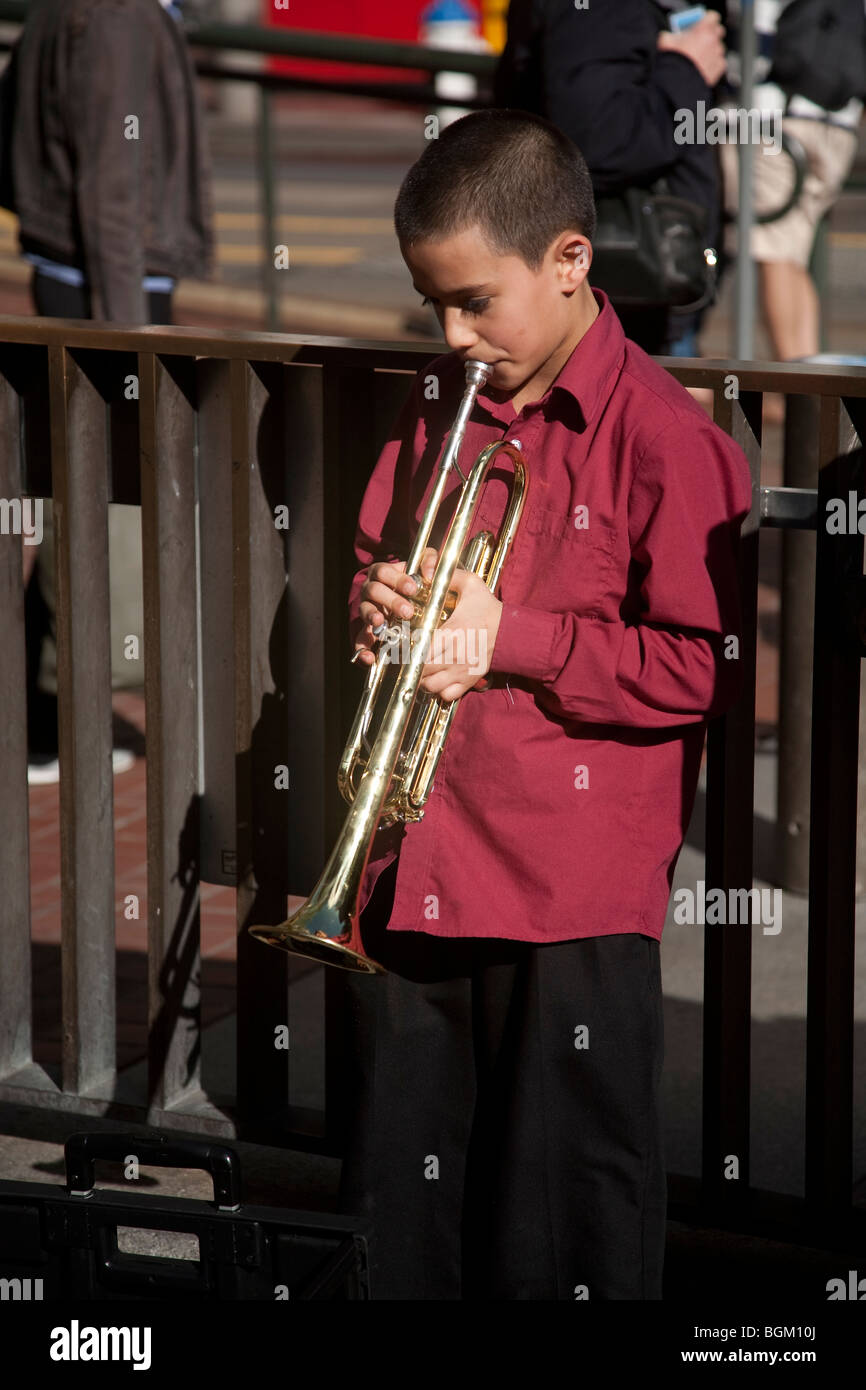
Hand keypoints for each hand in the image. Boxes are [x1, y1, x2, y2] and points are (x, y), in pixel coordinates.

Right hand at [353, 547, 438, 664]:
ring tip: (381, 622)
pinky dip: (363, 649)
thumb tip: (428, 571)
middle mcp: (371, 591)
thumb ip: (429, 560)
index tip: (413, 588)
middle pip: (373, 591)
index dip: (396, 579)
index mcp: (382, 574)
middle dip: (391, 601)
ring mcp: (368, 611)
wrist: (413, 608)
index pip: (383, 571)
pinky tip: (369, 657)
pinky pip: (360, 641)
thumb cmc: (418, 583)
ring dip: (373, 617)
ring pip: (365, 612)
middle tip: (408, 611)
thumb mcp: (425, 567)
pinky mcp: (368, 632)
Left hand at [417, 549, 502, 702]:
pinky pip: (446, 695)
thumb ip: (450, 576)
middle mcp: (455, 655)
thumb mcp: (471, 585)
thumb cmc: (488, 608)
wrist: (511, 631)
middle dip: (411, 665)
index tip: (404, 644)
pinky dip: (438, 690)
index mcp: (452, 632)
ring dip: (422, 679)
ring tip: (421, 667)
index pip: (420, 650)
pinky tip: (437, 678)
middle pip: (420, 670)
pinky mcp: (468, 681)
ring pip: (430, 686)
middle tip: (409, 655)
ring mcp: (462, 671)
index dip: (407, 649)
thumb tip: (428, 571)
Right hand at [657, 12, 726, 87]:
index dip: (707, 21)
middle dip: (711, 35)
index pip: (712, 17)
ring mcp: (717, 54)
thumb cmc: (672, 61)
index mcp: (703, 28)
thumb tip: (668, 37)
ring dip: (711, 51)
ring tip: (699, 58)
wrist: (677, 83)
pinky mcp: (718, 68)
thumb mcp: (666, 43)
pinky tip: (703, 68)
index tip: (700, 25)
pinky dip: (713, 64)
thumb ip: (670, 36)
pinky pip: (719, 63)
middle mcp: (713, 40)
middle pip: (718, 32)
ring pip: (718, 48)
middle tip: (699, 41)